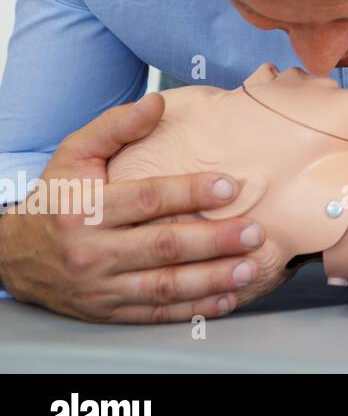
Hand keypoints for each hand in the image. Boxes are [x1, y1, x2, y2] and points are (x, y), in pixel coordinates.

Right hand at [0, 94, 268, 322]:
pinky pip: (155, 313)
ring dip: (211, 279)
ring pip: (163, 286)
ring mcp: (101, 287)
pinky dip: (193, 310)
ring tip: (250, 268)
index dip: (190, 192)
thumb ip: (116, 126)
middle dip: (214, 241)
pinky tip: (225, 299)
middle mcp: (92, 252)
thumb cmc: (57, 199)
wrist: (15, 256)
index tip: (231, 186)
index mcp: (85, 210)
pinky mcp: (108, 312)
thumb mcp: (74, 154)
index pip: (146, 199)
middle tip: (255, 232)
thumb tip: (156, 101)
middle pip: (162, 247)